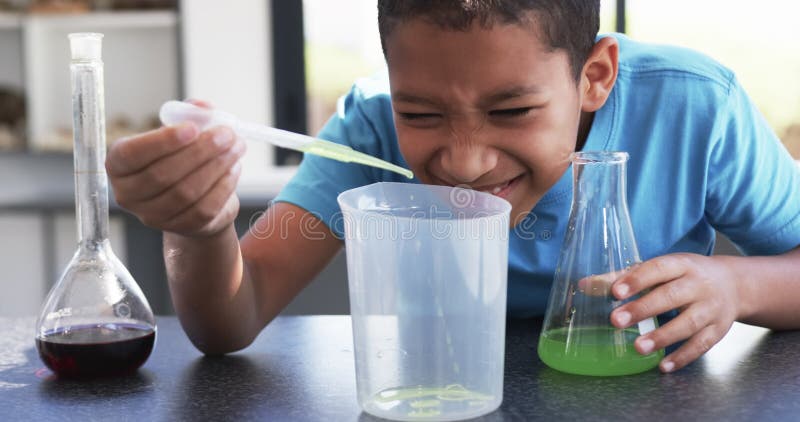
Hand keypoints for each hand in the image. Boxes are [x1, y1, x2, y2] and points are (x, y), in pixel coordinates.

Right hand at [106, 106, 246, 237]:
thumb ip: (190, 115)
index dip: (162, 141)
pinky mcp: (181, 228)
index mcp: (119, 165)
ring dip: (217, 165)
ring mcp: (153, 216)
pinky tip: (234, 168)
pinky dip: (224, 185)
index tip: (192, 128)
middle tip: (226, 134)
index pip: (131, 155)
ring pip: (186, 192)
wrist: (196, 197)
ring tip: (236, 147)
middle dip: (200, 151)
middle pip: (162, 174)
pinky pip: (205, 207)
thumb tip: (204, 108)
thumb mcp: (182, 132)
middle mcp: (129, 194)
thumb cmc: (182, 157)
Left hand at [609, 253, 740, 372]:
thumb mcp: (659, 269)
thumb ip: (622, 277)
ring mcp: (711, 308)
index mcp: (681, 264)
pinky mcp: (718, 330)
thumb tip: (584, 285)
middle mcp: (699, 285)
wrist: (735, 284)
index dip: (637, 280)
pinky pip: (702, 345)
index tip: (616, 292)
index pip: (658, 269)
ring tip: (638, 347)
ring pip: (688, 323)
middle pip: (671, 296)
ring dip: (663, 336)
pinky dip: (683, 357)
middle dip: (643, 309)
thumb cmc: (685, 275)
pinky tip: (663, 365)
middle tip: (616, 322)